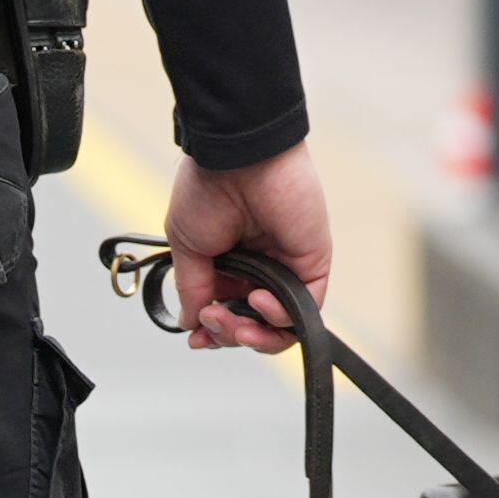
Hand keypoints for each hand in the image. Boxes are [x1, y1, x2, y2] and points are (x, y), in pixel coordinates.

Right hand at [167, 145, 333, 353]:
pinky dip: (280, 316)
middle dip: (230, 333)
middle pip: (252, 324)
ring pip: (280, 324)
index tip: (198, 339)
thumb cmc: (208, 188)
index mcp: (227, 263)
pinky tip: (258, 300)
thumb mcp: (186, 244)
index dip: (212, 331)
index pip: (226, 311)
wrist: (237, 159)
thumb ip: (192, 287)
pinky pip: (303, 307)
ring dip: (256, 334)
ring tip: (235, 323)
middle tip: (214, 324)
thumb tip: (192, 322)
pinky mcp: (312, 263)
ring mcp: (286, 267)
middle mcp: (258, 267)